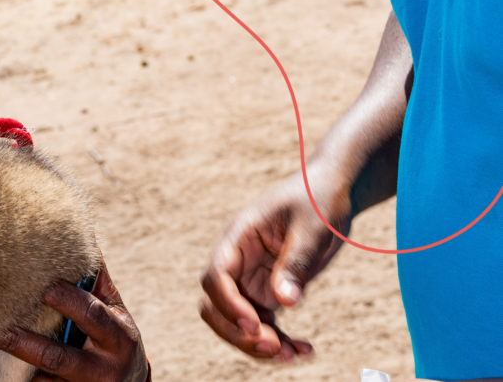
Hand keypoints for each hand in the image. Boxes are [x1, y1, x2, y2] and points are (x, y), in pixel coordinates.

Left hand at [0, 262, 148, 381]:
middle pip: (59, 357)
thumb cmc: (116, 339)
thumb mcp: (115, 311)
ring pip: (44, 380)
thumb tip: (81, 237)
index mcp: (118, 337)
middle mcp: (102, 369)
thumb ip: (97, 281)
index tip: (42, 286)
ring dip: (15, 364)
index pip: (91, 315)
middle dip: (27, 343)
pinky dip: (19, 380)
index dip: (67, 300)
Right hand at [199, 163, 353, 362]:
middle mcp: (237, 260)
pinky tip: (304, 350)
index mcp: (238, 236)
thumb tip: (286, 302)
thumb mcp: (312, 226)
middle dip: (238, 331)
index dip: (228, 304)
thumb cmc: (319, 199)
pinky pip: (263, 324)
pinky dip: (278, 342)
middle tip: (274, 346)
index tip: (254, 324)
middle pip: (215, 305)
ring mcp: (249, 278)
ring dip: (256, 344)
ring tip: (292, 355)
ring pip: (236, 321)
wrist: (331, 191)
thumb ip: (297, 262)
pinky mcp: (267, 291)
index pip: (217, 275)